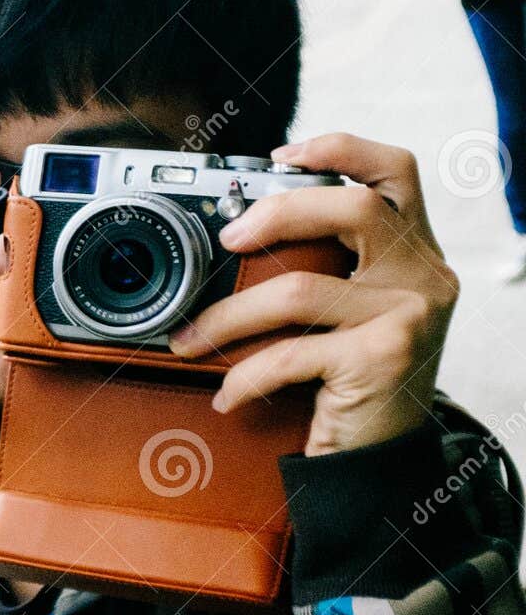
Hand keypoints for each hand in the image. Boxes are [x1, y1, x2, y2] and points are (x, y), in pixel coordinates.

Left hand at [167, 134, 458, 455]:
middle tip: (226, 240)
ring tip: (190, 339)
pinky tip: (227, 394)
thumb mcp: (348, 315)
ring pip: (299, 290)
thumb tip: (235, 234)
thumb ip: (324, 269)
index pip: (396, 173)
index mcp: (415, 252)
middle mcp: (424, 276)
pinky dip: (245, 375)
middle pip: (355, 208)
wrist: (381, 465)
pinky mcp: (386, 359)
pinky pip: (292, 353)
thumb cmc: (351, 382)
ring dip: (227, 317)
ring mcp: (410, 316)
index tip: (281, 155)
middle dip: (278, 213)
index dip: (340, 149)